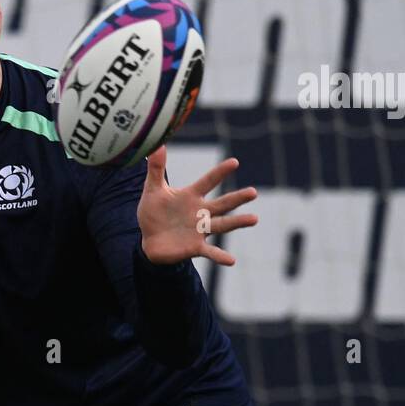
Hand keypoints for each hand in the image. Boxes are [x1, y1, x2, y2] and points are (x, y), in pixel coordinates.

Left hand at [137, 145, 258, 266]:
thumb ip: (156, 169)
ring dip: (237, 222)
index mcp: (191, 196)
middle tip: (253, 192)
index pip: (208, 182)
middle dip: (237, 198)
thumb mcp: (152, 190)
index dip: (220, 173)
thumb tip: (157, 145)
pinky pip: (210, 252)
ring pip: (222, 225)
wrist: (149, 241)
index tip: (234, 162)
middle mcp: (200, 212)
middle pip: (222, 204)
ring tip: (254, 219)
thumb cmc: (153, 213)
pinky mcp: (195, 247)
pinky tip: (232, 260)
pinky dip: (220, 256)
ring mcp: (200, 230)